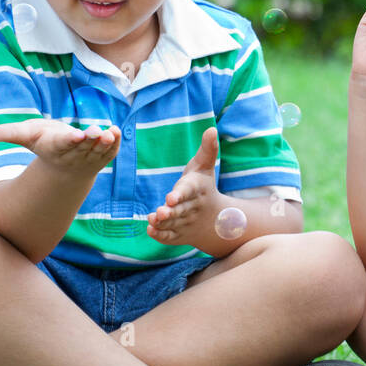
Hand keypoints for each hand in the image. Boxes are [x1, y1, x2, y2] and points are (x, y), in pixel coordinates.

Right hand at [0, 119, 121, 175]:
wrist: (66, 164)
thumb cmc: (45, 142)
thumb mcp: (27, 136)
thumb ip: (12, 133)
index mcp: (56, 147)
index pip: (63, 144)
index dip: (70, 140)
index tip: (76, 135)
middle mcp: (74, 154)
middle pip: (83, 147)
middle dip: (90, 139)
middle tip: (96, 132)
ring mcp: (90, 156)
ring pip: (98, 150)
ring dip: (105, 143)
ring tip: (109, 133)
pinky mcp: (103, 155)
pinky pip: (110, 151)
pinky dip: (115, 142)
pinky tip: (117, 131)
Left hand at [147, 126, 229, 250]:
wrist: (216, 221)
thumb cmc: (203, 187)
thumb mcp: (205, 167)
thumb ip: (207, 149)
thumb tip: (211, 128)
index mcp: (197, 190)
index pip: (189, 191)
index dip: (180, 194)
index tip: (171, 197)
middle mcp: (192, 208)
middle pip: (180, 210)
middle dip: (170, 212)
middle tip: (159, 212)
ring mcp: (185, 223)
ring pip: (173, 224)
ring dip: (162, 223)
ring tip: (152, 219)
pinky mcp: (179, 235)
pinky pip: (169, 237)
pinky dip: (160, 235)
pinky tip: (150, 230)